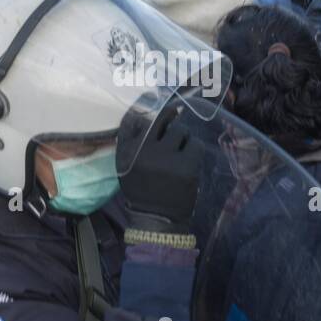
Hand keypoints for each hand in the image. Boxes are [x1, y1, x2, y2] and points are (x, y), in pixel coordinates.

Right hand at [119, 105, 201, 235]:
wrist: (157, 217)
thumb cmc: (141, 187)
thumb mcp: (125, 164)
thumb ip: (129, 139)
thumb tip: (140, 113)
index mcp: (127, 151)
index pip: (136, 118)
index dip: (149, 106)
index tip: (160, 103)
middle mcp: (145, 152)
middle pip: (162, 120)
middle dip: (170, 122)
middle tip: (175, 126)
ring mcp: (167, 159)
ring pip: (180, 131)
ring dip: (182, 138)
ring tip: (180, 151)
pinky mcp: (186, 167)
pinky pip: (195, 144)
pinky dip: (193, 148)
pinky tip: (189, 159)